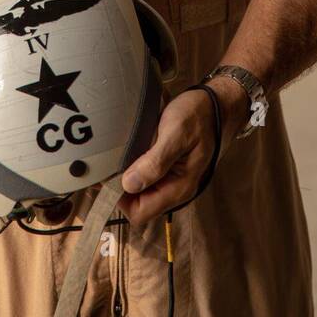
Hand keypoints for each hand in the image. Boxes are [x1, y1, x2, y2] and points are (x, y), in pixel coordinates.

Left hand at [117, 76, 247, 226]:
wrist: (214, 103)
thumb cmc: (197, 116)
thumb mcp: (176, 134)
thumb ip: (155, 162)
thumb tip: (129, 185)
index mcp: (178, 187)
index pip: (140, 213)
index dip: (120, 200)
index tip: (105, 178)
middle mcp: (173, 189)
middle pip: (136, 205)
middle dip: (118, 190)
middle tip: (103, 167)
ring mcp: (170, 180)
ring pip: (138, 192)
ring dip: (123, 179)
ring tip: (110, 160)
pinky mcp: (166, 168)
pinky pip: (144, 178)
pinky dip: (130, 169)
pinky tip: (123, 155)